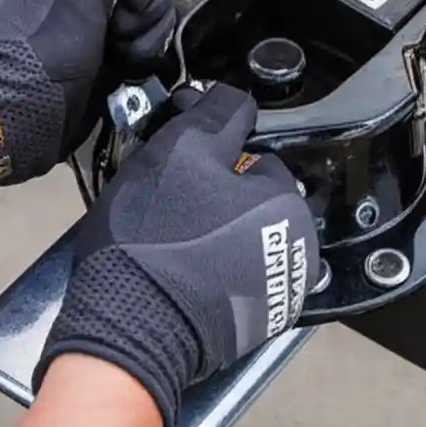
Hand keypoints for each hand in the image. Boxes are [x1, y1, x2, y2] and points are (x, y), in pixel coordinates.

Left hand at [0, 0, 175, 195]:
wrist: (22, 120)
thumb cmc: (42, 51)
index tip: (126, 0)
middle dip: (147, 13)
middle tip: (120, 35)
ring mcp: (96, 31)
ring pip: (151, 19)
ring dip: (146, 40)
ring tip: (122, 58)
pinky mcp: (107, 63)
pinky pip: (144, 48)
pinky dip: (142, 59)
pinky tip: (125, 71)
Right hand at [34, 84, 318, 426]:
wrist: (128, 328)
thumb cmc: (152, 241)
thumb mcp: (179, 150)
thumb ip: (216, 114)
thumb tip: (233, 97)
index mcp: (288, 204)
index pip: (252, 156)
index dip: (209, 157)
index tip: (177, 171)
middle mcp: (297, 250)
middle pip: (247, 200)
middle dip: (212, 198)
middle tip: (167, 208)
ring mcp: (276, 293)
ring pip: (236, 240)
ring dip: (210, 236)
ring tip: (167, 244)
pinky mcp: (250, 326)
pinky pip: (227, 280)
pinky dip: (207, 275)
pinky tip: (175, 276)